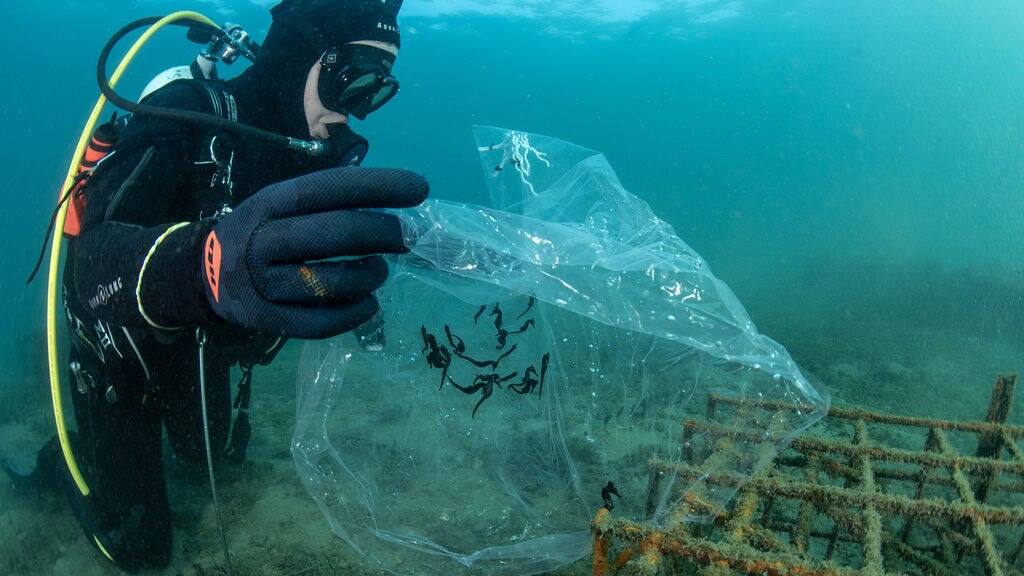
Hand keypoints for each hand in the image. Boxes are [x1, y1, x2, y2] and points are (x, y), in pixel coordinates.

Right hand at [202, 166, 427, 337]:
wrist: (202, 272)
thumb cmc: (263, 232)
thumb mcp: (282, 205)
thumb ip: (329, 203)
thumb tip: (399, 202)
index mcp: (271, 202)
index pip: (331, 188)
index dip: (379, 186)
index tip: (419, 188)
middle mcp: (264, 239)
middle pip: (336, 234)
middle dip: (383, 234)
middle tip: (407, 237)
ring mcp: (262, 283)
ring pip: (330, 282)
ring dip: (369, 277)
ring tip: (380, 271)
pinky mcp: (266, 319)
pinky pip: (319, 323)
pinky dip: (354, 314)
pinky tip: (369, 304)